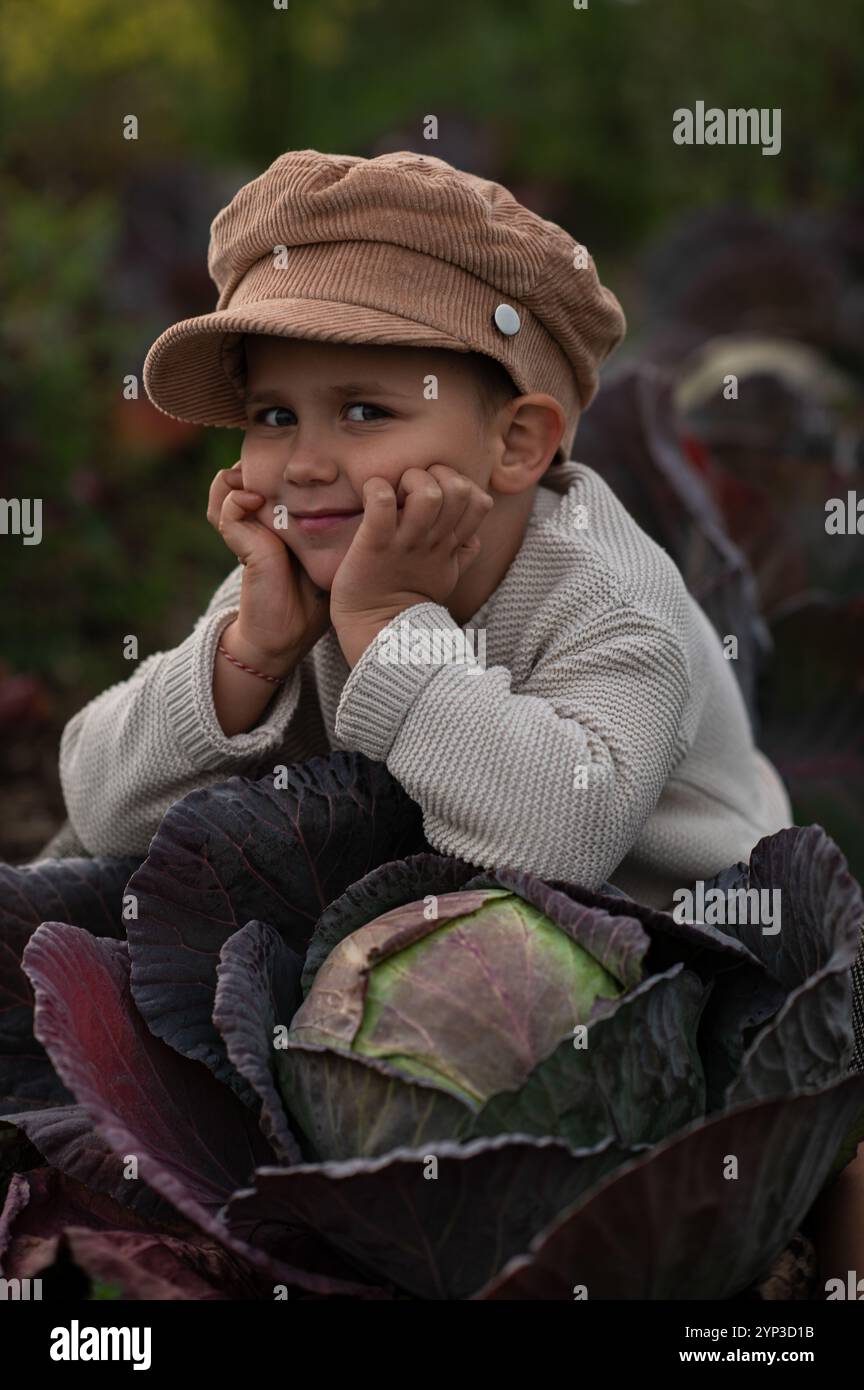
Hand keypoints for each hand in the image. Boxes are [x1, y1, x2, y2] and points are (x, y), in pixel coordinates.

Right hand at [206, 463, 330, 671]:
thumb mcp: (334, 557)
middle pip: (242, 477)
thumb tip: (376, 503)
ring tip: (254, 473)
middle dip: (252, 463)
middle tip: (274, 458)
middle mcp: (259, 523)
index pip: (268, 481)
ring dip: (235, 476)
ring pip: (225, 487)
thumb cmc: (316, 599)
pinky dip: (236, 501)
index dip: (273, 466)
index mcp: (279, 522)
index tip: (299, 460)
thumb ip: (343, 532)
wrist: (287, 635)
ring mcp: (247, 533)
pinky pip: (228, 512)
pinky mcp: (242, 545)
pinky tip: (254, 499)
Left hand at [329, 465, 492, 652]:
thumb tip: (473, 540)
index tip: (434, 495)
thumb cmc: (405, 601)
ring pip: (429, 493)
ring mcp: (405, 543)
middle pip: (459, 489)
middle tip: (411, 489)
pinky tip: (370, 495)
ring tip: (394, 492)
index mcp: (449, 545)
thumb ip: (461, 555)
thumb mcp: (445, 577)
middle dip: (435, 475)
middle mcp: (433, 541)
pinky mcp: (375, 544)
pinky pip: (382, 502)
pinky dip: (375, 489)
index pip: (480, 501)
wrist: (378, 634)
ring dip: (410, 480)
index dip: (460, 485)